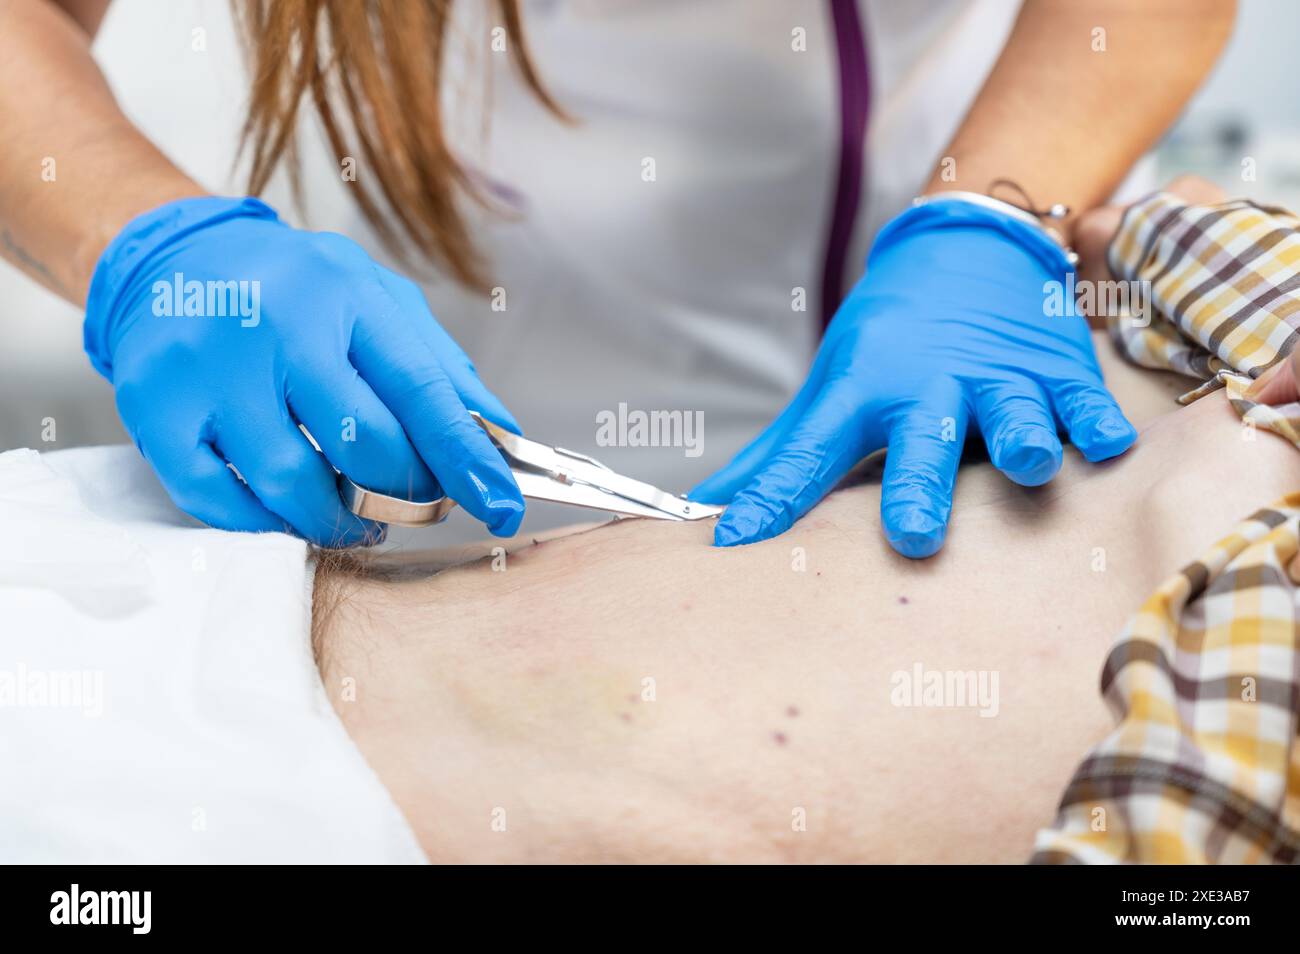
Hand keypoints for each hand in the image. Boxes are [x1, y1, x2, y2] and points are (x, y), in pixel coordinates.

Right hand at [84, 196, 524, 545]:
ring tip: (351, 519)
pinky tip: (284, 510)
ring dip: (336, 522)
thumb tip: (503, 440)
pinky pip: (219, 500)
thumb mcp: (376, 302)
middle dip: (404, 493)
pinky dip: (263, 523)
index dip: (467, 459)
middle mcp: (277, 324)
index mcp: (346, 294)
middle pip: (363, 444)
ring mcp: (209, 368)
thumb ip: (441, 368)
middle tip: (413, 504)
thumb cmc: (292, 288)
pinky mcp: (155, 409)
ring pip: (292, 483)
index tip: (502, 506)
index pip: (422, 391)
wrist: (170, 256)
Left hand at [691, 198, 1136, 557]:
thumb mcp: (830, 385)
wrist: (969, 246)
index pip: (807, 451)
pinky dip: (1095, 421)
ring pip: (1015, 413)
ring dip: (1021, 437)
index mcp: (864, 390)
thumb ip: (780, 454)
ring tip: (1027, 464)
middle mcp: (932, 384)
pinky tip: (1108, 445)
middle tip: (914, 536)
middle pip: (922, 441)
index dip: (771, 498)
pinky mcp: (1059, 370)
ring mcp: (1001, 377)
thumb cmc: (890, 337)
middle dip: (918, 486)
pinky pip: (1084, 400)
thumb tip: (707, 510)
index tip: (734, 541)